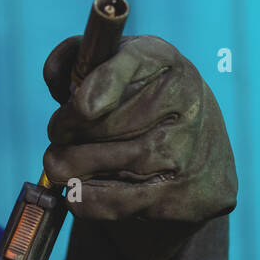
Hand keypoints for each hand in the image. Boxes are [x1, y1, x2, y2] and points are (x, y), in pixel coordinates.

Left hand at [42, 33, 236, 259]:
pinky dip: (80, 197)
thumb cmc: (141, 101)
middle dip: (64, 131)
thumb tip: (56, 80)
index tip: (77, 106)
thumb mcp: (118, 65)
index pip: (128, 64)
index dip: (95, 87)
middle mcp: (180, 102)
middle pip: (101, 122)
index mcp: (163, 61)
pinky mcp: (171, 194)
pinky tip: (76, 189)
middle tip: (58, 135)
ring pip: (99, 163)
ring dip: (65, 166)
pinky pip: (107, 200)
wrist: (203, 156)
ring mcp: (180, 151)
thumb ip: (76, 58)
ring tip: (58, 163)